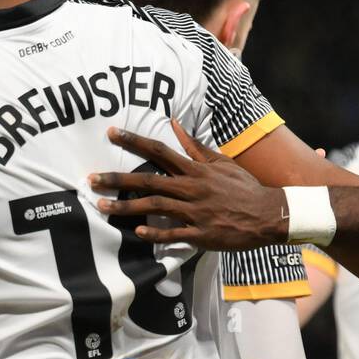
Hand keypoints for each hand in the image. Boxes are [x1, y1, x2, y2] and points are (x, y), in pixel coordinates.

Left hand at [90, 122, 285, 249]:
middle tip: (90, 178)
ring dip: (126, 207)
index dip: (135, 141)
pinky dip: (154, 233)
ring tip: (102, 205)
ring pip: (155, 208)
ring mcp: (196, 212)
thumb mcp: (221, 162)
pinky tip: (136, 232)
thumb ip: (195, 146)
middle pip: (149, 181)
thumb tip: (175, 124)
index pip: (160, 151)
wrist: (268, 214)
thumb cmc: (243, 187)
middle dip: (118, 178)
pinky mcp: (201, 234)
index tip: (111, 132)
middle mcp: (192, 189)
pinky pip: (173, 234)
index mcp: (197, 170)